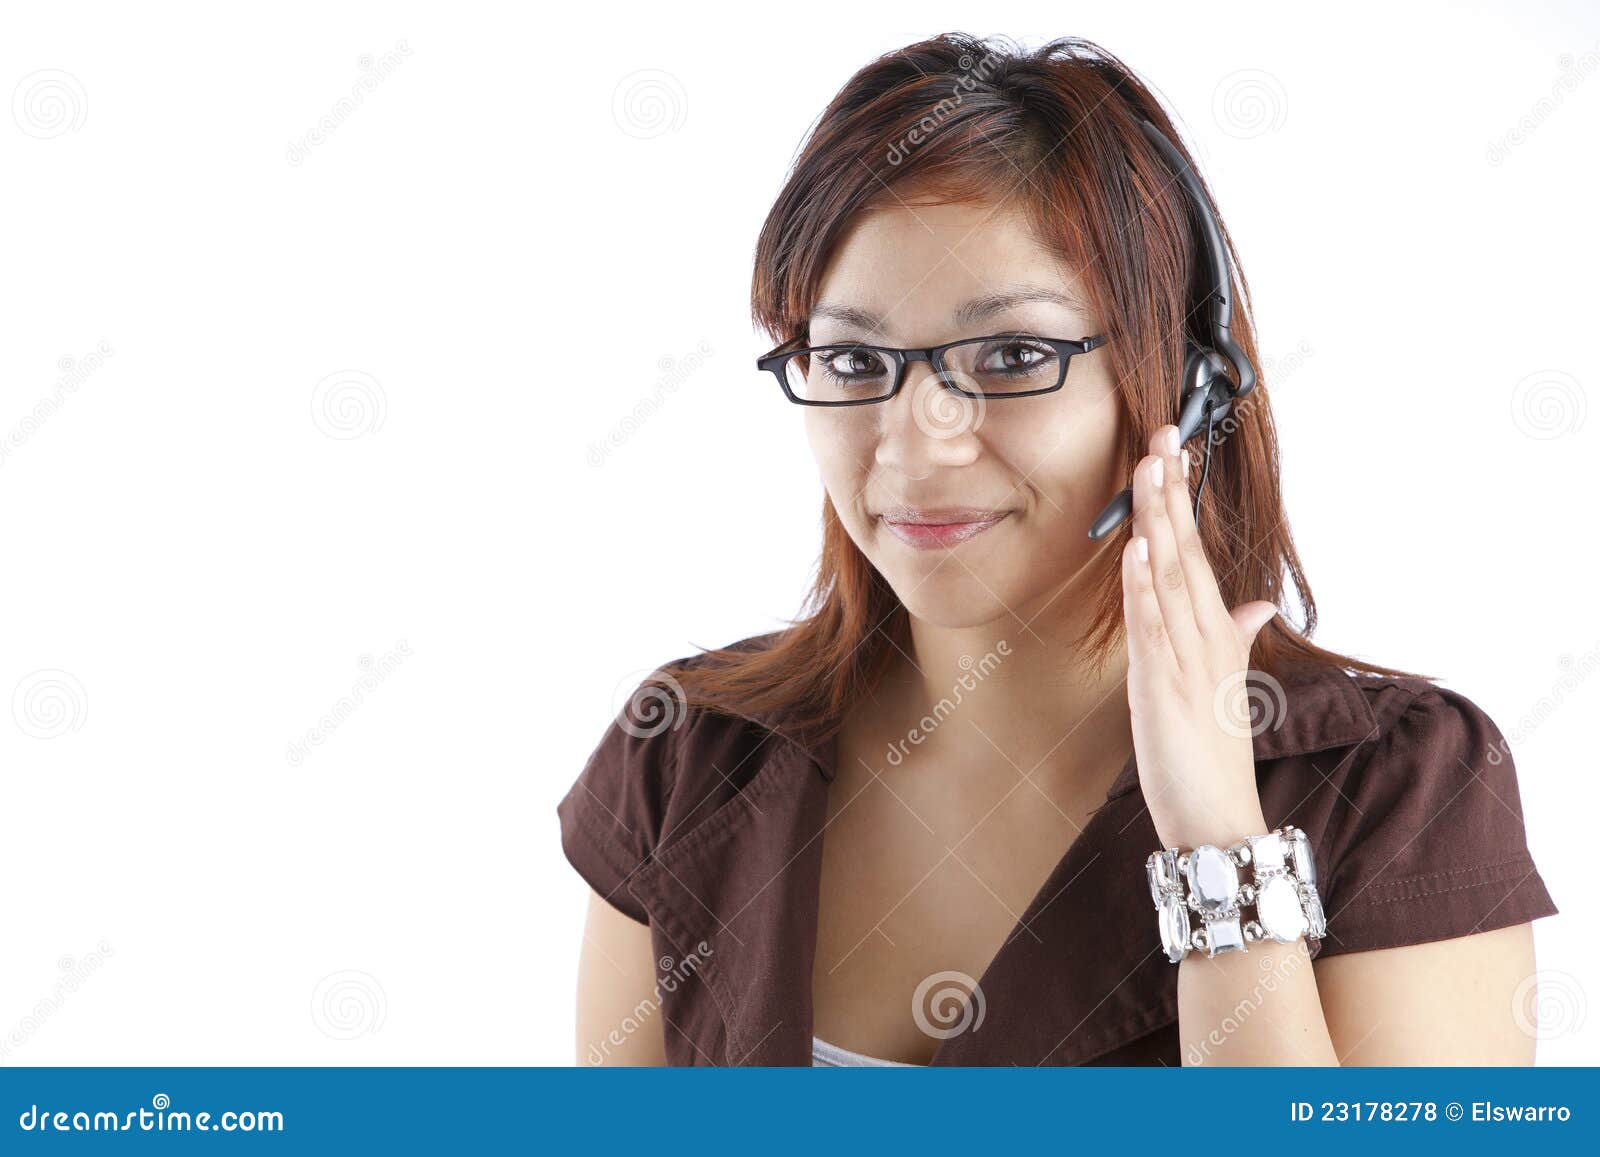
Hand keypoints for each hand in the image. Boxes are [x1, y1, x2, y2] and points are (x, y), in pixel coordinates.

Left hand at [1120, 424, 1279, 850]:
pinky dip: (1145, 587)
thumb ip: (1239, 637)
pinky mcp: (1164, 686)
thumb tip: (1257, 603)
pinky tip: (1138, 550)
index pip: (1194, 551)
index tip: (1170, 451)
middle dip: (1170, 492)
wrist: (1218, 820)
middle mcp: (1203, 637)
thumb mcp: (1226, 686)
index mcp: (1214, 633)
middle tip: (1160, 434)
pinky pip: (1153, 628)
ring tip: (1149, 470)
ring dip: (1158, 522)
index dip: (1181, 501)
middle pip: (1184, 550)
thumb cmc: (1214, 754)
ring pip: (1169, 578)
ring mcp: (1184, 659)